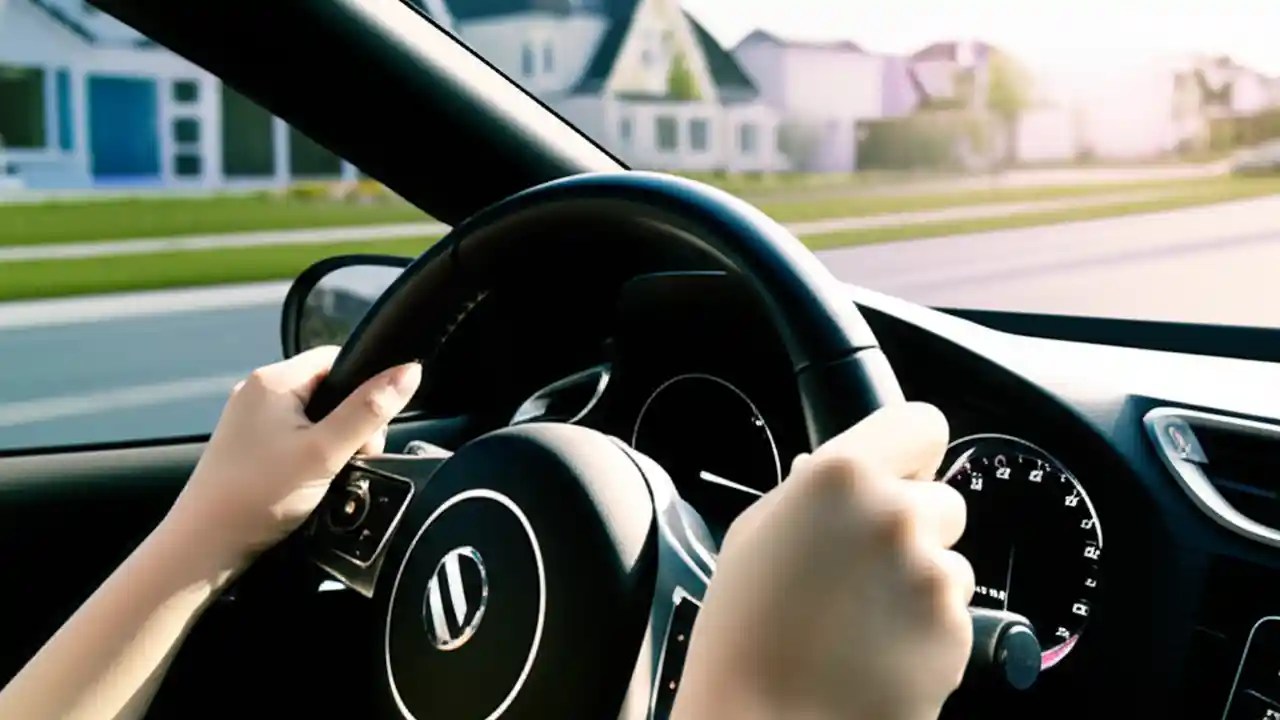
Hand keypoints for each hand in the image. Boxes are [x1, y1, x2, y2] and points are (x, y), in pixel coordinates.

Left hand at [166, 346, 421, 564]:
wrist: (205, 547)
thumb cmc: (256, 497)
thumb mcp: (326, 451)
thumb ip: (369, 410)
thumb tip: (408, 371)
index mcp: (272, 380)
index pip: (337, 359)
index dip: (363, 389)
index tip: (367, 430)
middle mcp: (256, 393)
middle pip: (327, 391)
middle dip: (350, 424)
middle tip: (349, 461)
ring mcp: (248, 421)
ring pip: (312, 418)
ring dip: (331, 445)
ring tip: (324, 477)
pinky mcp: (246, 447)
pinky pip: (293, 439)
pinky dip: (309, 458)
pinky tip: (306, 484)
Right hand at [674, 402, 972, 719]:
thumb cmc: (745, 632)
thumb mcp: (756, 532)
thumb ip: (812, 491)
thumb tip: (851, 476)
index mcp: (841, 476)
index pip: (922, 423)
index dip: (910, 455)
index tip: (897, 476)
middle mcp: (896, 514)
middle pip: (944, 500)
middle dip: (914, 528)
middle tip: (861, 569)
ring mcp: (932, 575)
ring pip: (950, 562)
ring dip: (919, 584)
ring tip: (860, 620)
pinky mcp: (957, 631)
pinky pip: (954, 614)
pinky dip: (925, 630)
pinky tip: (876, 649)